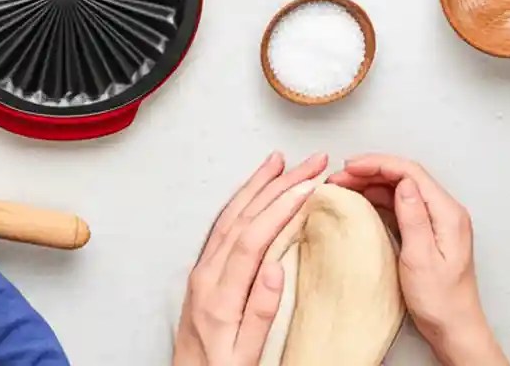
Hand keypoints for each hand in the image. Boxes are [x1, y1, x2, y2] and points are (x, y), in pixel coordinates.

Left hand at [173, 152, 327, 365]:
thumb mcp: (246, 355)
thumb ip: (261, 311)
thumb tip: (276, 268)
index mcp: (219, 296)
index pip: (253, 238)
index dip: (280, 208)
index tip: (307, 186)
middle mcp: (207, 277)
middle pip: (242, 219)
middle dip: (276, 184)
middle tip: (307, 162)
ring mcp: (202, 272)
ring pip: (230, 218)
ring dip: (256, 186)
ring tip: (279, 162)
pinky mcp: (203, 275)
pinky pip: (222, 228)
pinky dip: (240, 204)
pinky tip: (253, 194)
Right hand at [327, 155, 507, 365]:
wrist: (454, 327)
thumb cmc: (440, 300)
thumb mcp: (421, 259)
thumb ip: (413, 217)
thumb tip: (403, 182)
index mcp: (447, 213)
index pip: (410, 173)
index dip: (378, 164)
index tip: (349, 167)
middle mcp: (444, 211)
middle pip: (404, 176)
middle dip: (370, 171)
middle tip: (339, 177)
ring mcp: (435, 220)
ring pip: (400, 189)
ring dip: (371, 183)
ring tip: (343, 186)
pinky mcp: (426, 231)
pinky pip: (399, 205)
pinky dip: (377, 198)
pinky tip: (360, 201)